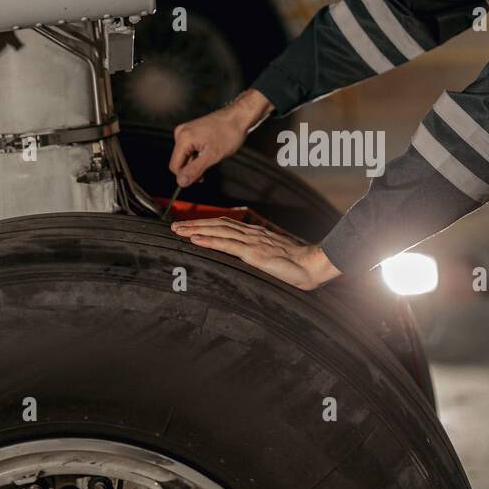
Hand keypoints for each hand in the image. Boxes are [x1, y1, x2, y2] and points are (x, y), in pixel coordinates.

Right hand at [168, 89, 272, 187]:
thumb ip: (195, 170)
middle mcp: (181, 133)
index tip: (201, 178)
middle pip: (179, 161)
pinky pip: (189, 149)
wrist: (238, 117)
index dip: (186, 176)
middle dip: (192, 168)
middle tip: (209, 166)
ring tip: (212, 155)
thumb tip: (181, 182)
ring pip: (185, 156)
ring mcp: (186, 131)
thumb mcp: (212, 156)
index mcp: (183, 138)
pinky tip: (210, 150)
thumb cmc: (229, 133)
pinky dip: (198, 154)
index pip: (175, 166)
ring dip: (196, 161)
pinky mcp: (191, 131)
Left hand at [171, 217, 340, 290]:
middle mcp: (251, 234)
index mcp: (256, 234)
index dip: (206, 223)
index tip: (190, 225)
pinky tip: (195, 240)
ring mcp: (252, 242)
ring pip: (218, 231)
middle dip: (194, 224)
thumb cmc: (299, 265)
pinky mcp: (253, 253)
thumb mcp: (276, 258)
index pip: (226, 225)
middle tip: (175, 226)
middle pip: (217, 224)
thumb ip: (261, 255)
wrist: (313, 265)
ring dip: (195, 229)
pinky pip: (226, 245)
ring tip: (178, 231)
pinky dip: (208, 240)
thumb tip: (250, 259)